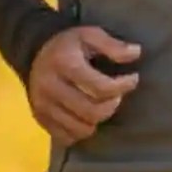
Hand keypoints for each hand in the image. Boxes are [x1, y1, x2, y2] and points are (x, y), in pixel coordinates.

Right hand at [27, 26, 141, 146]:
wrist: (34, 52)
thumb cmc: (68, 44)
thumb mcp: (90, 35)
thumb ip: (113, 45)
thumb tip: (136, 53)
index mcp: (64, 63)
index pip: (100, 87)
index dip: (123, 86)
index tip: (133, 79)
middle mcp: (50, 87)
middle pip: (91, 112)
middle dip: (111, 106)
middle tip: (117, 96)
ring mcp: (43, 106)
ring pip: (80, 129)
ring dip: (98, 120)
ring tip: (102, 106)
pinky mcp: (40, 118)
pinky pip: (66, 137)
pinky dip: (81, 131)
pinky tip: (86, 117)